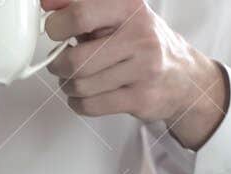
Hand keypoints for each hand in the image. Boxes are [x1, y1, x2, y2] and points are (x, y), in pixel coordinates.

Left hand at [43, 0, 228, 149]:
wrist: (184, 76)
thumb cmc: (143, 43)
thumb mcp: (118, 15)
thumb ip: (83, 7)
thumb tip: (46, 2)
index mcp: (130, 7)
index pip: (80, 14)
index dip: (56, 26)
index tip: (55, 30)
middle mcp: (140, 36)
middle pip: (75, 59)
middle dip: (58, 64)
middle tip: (59, 62)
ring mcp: (143, 69)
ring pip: (80, 85)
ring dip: (68, 85)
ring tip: (75, 79)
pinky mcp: (141, 97)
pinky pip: (91, 105)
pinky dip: (78, 103)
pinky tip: (84, 95)